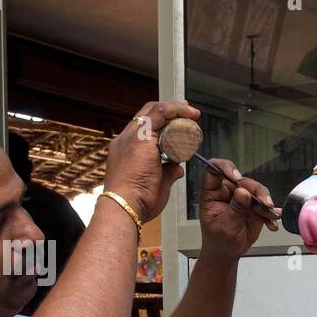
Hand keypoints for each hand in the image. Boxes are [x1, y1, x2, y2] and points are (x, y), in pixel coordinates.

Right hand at [103, 101, 200, 220]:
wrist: (125, 206)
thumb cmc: (138, 202)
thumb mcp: (158, 184)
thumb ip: (168, 173)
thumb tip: (178, 168)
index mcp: (125, 150)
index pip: (143, 127)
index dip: (162, 121)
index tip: (179, 121)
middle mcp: (125, 139)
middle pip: (147, 114)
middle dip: (170, 110)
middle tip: (188, 111)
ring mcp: (130, 137)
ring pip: (154, 110)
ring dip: (175, 109)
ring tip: (192, 113)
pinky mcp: (140, 137)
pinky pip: (159, 113)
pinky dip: (175, 110)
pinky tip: (189, 113)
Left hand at [198, 158, 279, 258]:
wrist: (228, 253)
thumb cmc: (218, 240)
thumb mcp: (225, 225)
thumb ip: (235, 208)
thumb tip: (243, 192)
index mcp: (213, 194)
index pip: (214, 171)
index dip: (225, 168)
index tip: (237, 178)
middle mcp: (228, 193)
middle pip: (243, 181)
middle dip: (256, 190)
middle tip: (264, 203)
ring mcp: (242, 199)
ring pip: (257, 191)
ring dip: (266, 202)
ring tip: (270, 214)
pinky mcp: (254, 207)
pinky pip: (265, 205)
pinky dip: (270, 214)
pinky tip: (272, 223)